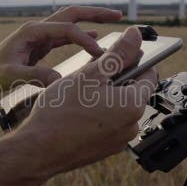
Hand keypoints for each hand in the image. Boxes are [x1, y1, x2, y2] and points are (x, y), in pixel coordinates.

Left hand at [0, 6, 121, 106]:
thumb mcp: (10, 76)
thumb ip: (33, 76)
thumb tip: (58, 80)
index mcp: (32, 32)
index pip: (67, 30)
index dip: (85, 40)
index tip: (99, 55)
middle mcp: (38, 29)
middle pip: (72, 14)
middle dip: (96, 12)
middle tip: (119, 15)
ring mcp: (41, 35)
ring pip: (71, 22)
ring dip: (93, 19)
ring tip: (115, 19)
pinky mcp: (42, 44)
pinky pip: (67, 35)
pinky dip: (83, 34)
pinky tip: (97, 37)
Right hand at [0, 26, 157, 185]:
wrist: (38, 150)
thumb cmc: (60, 112)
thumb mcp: (90, 74)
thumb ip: (117, 54)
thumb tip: (135, 35)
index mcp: (133, 105)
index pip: (148, 73)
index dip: (132, 60)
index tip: (114, 56)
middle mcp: (132, 126)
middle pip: (133, 91)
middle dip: (115, 79)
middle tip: (89, 75)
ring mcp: (119, 140)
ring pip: (119, 108)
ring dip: (105, 97)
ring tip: (80, 95)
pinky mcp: (105, 149)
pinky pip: (108, 124)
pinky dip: (98, 115)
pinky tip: (77, 112)